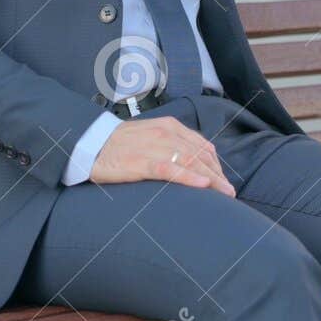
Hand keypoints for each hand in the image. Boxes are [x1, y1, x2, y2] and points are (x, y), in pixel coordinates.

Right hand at [89, 116, 236, 195]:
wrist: (91, 142)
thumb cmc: (120, 143)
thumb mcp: (150, 136)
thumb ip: (171, 144)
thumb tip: (191, 160)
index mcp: (170, 126)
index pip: (202, 145)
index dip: (216, 165)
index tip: (223, 180)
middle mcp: (166, 133)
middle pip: (201, 155)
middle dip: (218, 175)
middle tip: (229, 192)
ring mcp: (154, 147)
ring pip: (191, 163)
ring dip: (211, 180)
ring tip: (224, 194)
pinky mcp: (141, 162)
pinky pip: (170, 169)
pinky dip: (189, 177)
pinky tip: (202, 186)